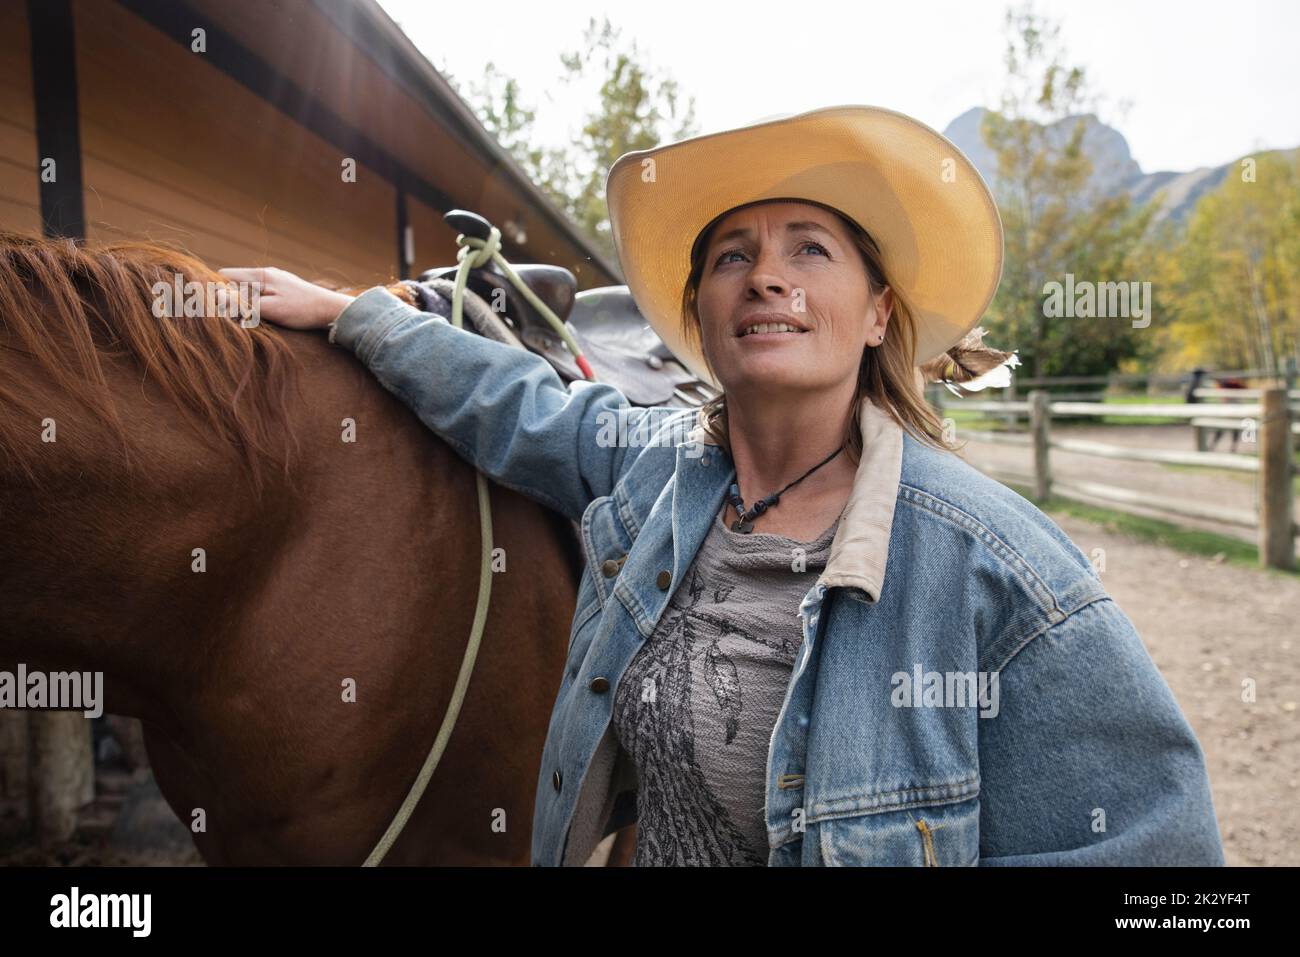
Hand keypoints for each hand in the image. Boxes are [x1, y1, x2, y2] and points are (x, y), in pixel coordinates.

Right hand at [216, 267, 354, 329]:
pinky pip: (259, 292)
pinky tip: (260, 314)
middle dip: (227, 297)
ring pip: (247, 288)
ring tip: (243, 317)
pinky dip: (254, 302)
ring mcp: (275, 280)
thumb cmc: (302, 310)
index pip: (225, 275)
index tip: (213, 307)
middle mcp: (266, 273)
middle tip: (228, 315)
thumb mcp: (271, 309)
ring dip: (242, 301)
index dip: (215, 290)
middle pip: (235, 281)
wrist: (332, 309)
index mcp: (260, 275)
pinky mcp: (282, 288)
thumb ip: (245, 304)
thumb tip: (218, 299)